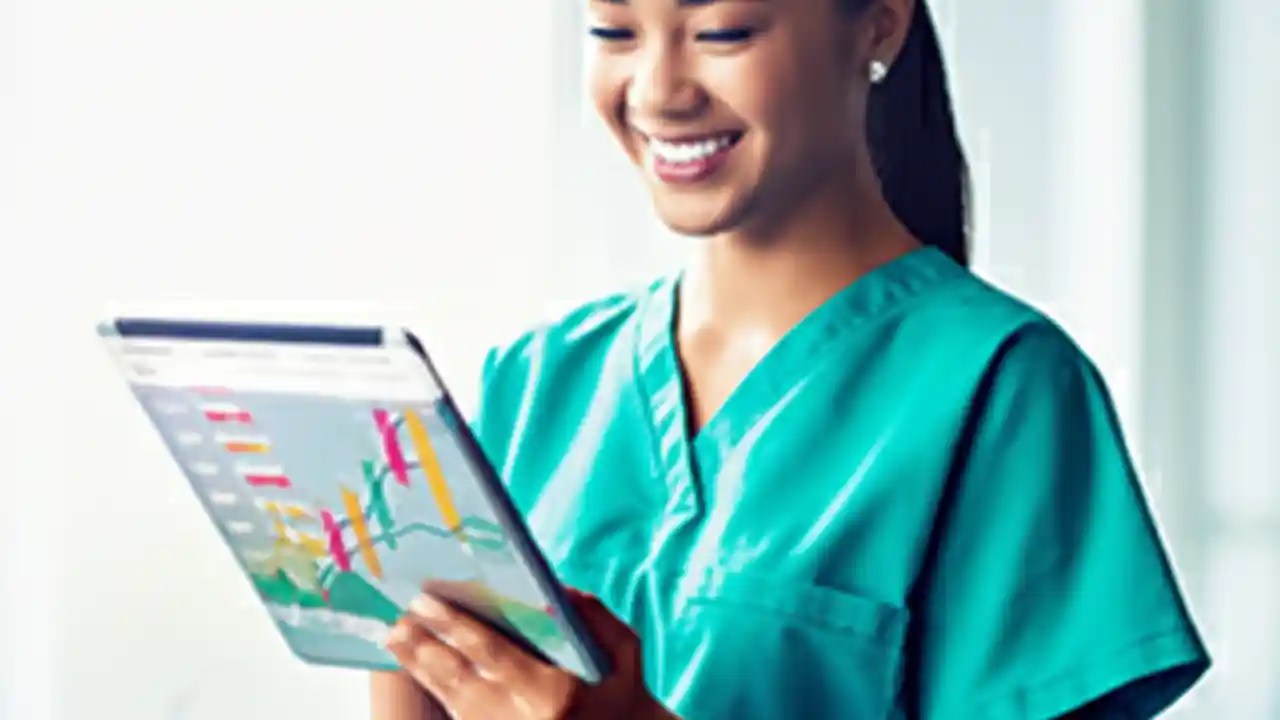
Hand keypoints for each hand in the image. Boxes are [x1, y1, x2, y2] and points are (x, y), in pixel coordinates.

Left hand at [385, 585, 667, 719]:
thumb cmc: (623, 694)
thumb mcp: (625, 650)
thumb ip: (593, 616)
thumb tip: (553, 590)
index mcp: (554, 694)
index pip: (491, 652)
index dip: (454, 625)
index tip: (426, 601)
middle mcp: (522, 719)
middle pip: (459, 676)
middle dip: (424, 645)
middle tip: (397, 615)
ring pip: (452, 698)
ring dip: (420, 667)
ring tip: (395, 637)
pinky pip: (461, 715)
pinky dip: (436, 689)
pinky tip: (419, 667)